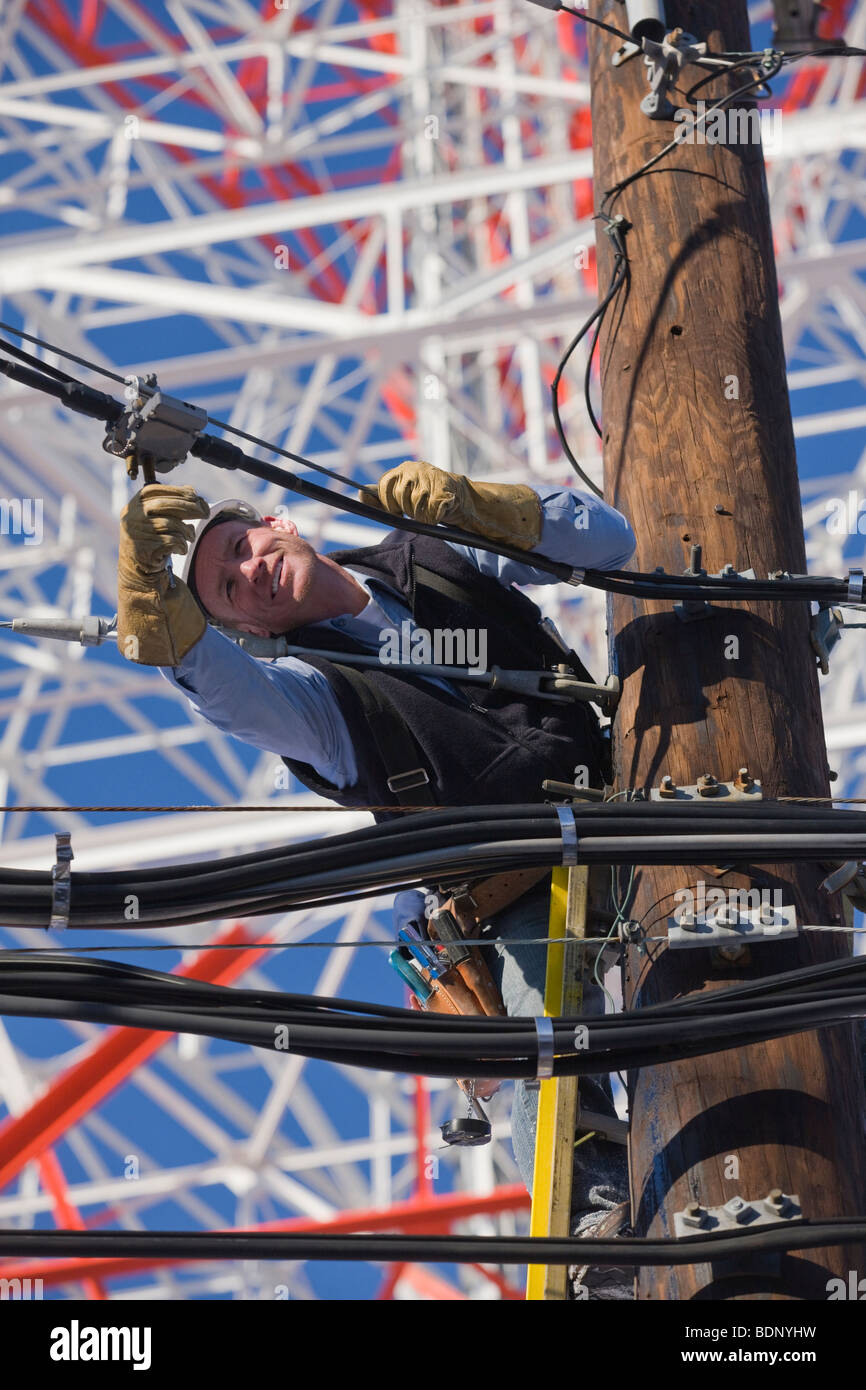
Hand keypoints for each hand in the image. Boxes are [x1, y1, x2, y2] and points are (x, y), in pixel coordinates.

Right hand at [120, 484, 209, 575]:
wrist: (140, 570)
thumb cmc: (153, 539)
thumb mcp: (158, 517)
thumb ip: (171, 503)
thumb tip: (192, 492)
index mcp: (134, 504)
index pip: (155, 490)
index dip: (177, 491)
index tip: (196, 496)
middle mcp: (132, 516)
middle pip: (164, 505)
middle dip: (189, 507)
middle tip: (206, 513)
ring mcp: (136, 533)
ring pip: (170, 523)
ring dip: (186, 530)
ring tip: (191, 537)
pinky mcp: (143, 549)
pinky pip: (171, 541)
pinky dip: (182, 545)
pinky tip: (182, 549)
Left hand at [360, 460, 541, 550]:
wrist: (463, 497)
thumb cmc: (429, 497)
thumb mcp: (403, 493)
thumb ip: (381, 495)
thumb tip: (359, 495)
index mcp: (404, 469)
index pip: (384, 487)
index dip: (389, 502)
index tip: (397, 509)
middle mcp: (415, 470)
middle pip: (398, 498)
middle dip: (405, 510)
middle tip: (417, 509)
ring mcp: (431, 480)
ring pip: (414, 508)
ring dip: (421, 515)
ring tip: (430, 509)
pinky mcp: (444, 494)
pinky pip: (430, 515)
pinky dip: (434, 518)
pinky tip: (440, 512)